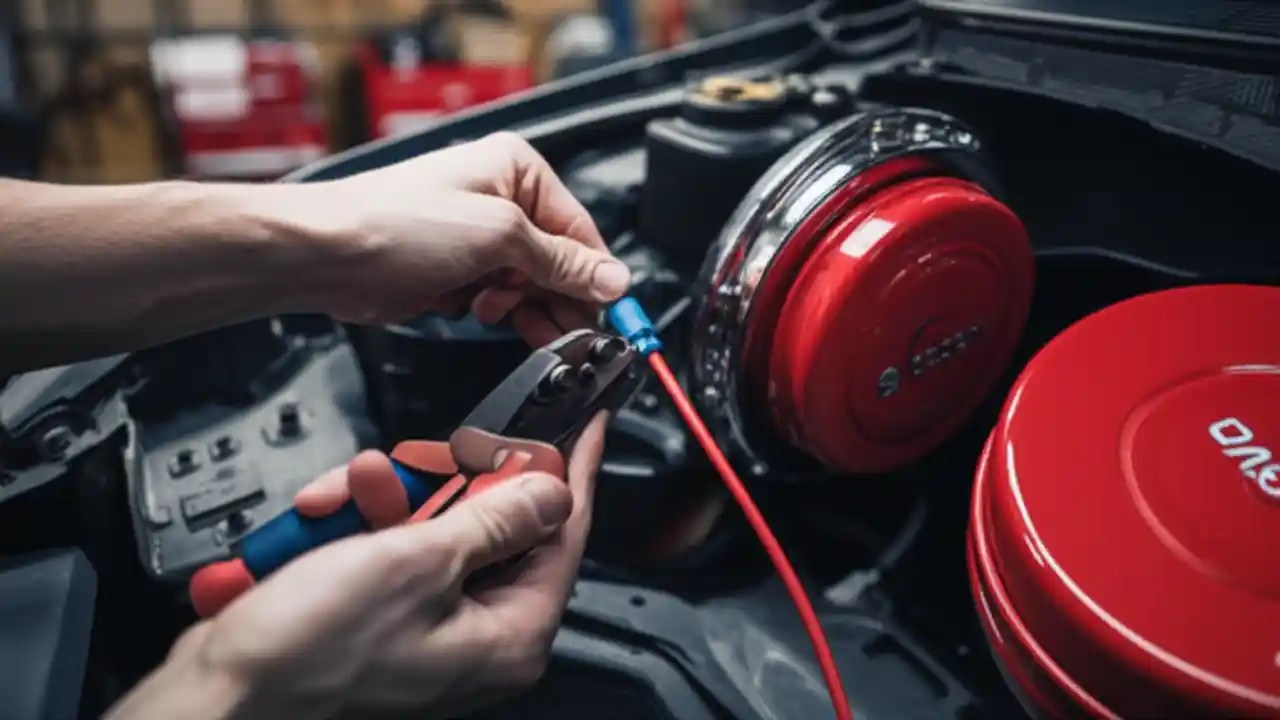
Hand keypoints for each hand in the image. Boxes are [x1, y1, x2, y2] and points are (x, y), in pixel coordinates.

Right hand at [108, 415, 607, 719]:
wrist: (216, 693)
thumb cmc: (310, 655)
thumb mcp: (418, 561)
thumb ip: (494, 517)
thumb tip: (549, 488)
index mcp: (509, 635)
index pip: (563, 533)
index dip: (569, 469)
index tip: (580, 422)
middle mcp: (477, 636)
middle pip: (495, 522)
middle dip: (451, 478)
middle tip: (435, 454)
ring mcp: (427, 624)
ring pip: (434, 524)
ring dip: (390, 494)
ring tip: (350, 489)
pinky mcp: (380, 613)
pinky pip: (390, 544)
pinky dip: (359, 521)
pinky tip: (325, 514)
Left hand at [284, 132, 629, 343]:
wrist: (327, 255)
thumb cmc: (397, 223)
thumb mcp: (499, 237)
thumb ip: (561, 262)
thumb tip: (614, 279)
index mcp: (516, 169)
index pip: (579, 228)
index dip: (594, 274)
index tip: (607, 313)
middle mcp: (499, 197)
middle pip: (557, 260)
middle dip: (558, 296)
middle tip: (568, 331)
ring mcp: (475, 236)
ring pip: (528, 284)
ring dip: (525, 307)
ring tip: (519, 321)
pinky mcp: (454, 271)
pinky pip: (496, 298)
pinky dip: (495, 312)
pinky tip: (481, 314)